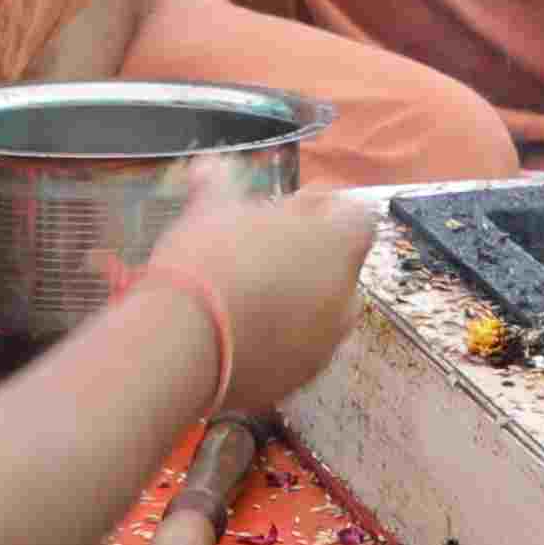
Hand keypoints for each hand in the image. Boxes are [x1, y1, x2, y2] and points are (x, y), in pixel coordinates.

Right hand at [141, 186, 370, 414]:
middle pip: (340, 268)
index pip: (358, 217)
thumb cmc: (208, 260)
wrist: (186, 342)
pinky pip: (299, 352)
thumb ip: (220, 183)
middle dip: (311, 260)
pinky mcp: (301, 380)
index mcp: (338, 244)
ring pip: (321, 314)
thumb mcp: (212, 209)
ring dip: (297, 303)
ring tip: (247, 298)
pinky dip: (280, 343)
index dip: (328, 212)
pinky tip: (240, 337)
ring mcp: (327, 343)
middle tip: (264, 254)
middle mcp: (346, 295)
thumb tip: (210, 164)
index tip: (293, 212)